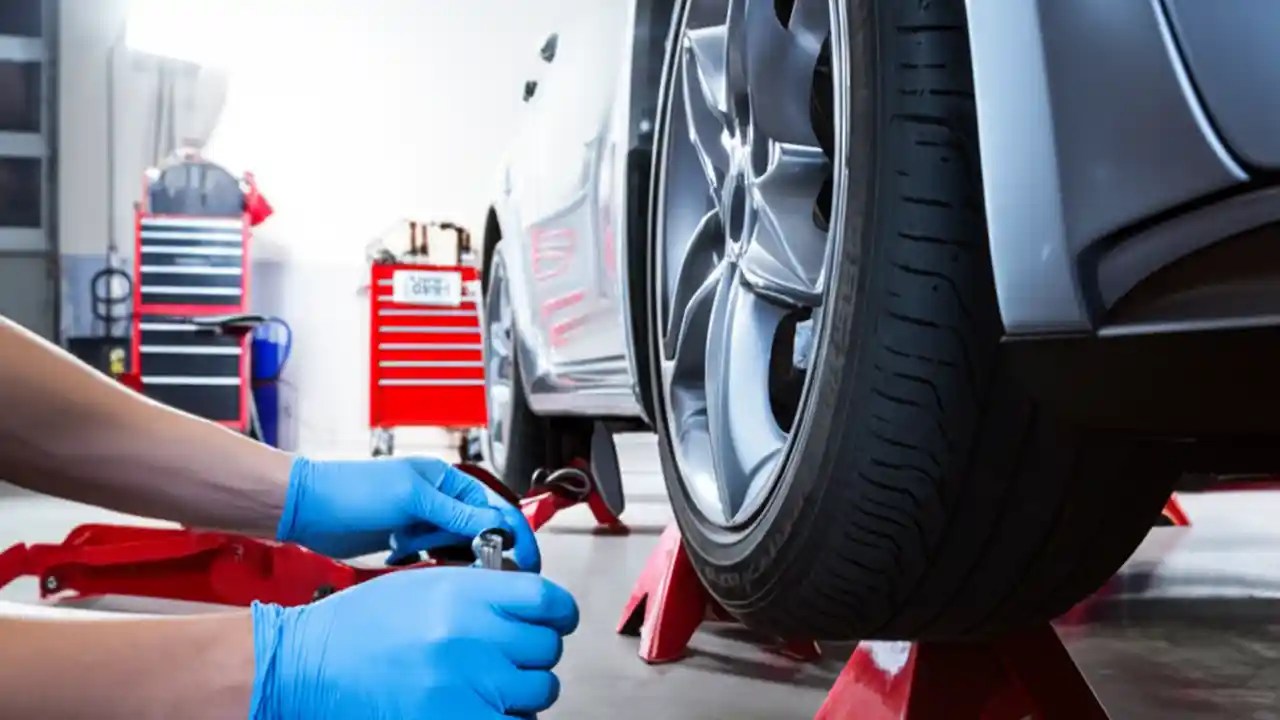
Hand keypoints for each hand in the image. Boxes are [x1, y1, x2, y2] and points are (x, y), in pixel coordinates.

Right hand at [249, 568, 578, 718]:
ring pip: (539, 692)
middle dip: (534, 655)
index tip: (555, 622)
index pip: (549, 601)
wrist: (308, 666)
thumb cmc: (359, 625)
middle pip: (547, 649)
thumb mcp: (426, 586)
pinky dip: (508, 719)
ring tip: (489, 688)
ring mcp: (467, 685)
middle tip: (509, 659)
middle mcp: (473, 637)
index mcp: (467, 594)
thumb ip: (481, 594)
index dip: (560, 613)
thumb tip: (530, 609)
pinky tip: (483, 710)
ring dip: (523, 693)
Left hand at [277, 456, 538, 569]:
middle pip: (480, 531)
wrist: (307, 507)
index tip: (526, 562)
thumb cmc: (352, 490)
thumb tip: (499, 525)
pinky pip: (432, 557)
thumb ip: (457, 513)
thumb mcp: (412, 499)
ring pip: (456, 547)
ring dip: (441, 554)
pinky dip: (423, 560)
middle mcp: (441, 499)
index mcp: (449, 480)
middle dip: (473, 548)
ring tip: (414, 549)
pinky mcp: (407, 541)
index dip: (516, 535)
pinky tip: (401, 555)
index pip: (497, 508)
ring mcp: (423, 521)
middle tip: (464, 563)